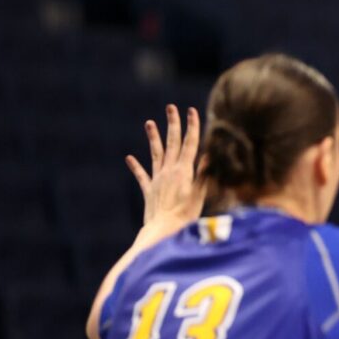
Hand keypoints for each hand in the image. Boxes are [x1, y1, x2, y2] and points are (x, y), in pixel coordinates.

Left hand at [125, 105, 204, 229]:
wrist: (162, 231)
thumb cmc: (185, 216)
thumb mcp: (200, 195)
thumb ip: (203, 174)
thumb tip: (208, 155)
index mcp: (183, 170)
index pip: (190, 143)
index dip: (192, 126)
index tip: (192, 110)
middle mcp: (169, 171)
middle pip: (172, 143)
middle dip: (173, 124)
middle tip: (171, 107)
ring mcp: (157, 180)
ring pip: (156, 154)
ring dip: (154, 138)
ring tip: (149, 123)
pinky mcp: (149, 190)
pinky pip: (141, 175)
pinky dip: (136, 166)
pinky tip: (129, 157)